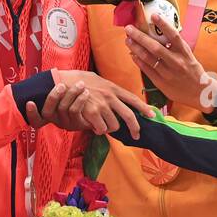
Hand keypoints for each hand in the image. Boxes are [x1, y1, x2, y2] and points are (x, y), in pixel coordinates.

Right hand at [35, 70, 151, 137]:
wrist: (64, 81)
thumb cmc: (80, 81)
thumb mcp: (99, 80)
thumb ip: (110, 90)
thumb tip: (118, 97)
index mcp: (113, 88)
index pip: (133, 99)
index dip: (144, 108)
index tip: (152, 115)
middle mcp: (110, 96)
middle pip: (129, 115)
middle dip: (135, 128)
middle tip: (136, 135)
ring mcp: (102, 105)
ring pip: (114, 126)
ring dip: (109, 129)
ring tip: (101, 125)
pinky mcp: (92, 112)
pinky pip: (101, 129)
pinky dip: (99, 131)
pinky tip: (94, 127)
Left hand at [123, 16, 216, 111]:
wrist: (200, 93)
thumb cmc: (193, 72)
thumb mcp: (189, 56)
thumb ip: (176, 46)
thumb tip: (161, 32)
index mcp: (184, 53)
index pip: (173, 36)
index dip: (163, 25)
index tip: (153, 15)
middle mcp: (176, 62)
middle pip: (155, 47)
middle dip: (140, 37)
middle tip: (129, 29)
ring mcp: (168, 73)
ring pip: (148, 58)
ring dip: (136, 48)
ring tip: (128, 40)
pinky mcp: (161, 83)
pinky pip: (147, 70)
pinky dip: (138, 61)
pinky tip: (132, 55)